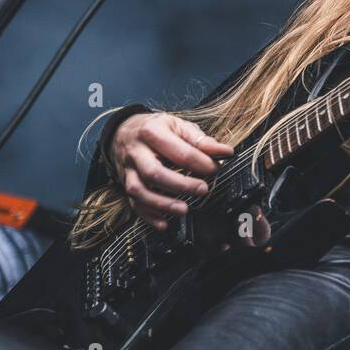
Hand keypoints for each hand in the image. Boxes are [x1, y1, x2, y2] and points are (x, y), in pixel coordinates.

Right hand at [109, 112, 232, 229]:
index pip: (179, 152)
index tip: (214, 169)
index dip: (200, 163)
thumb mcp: (178, 126)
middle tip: (202, 190)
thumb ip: (201, 140)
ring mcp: (128, 169)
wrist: (124, 131)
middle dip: (181, 185)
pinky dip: (148, 216)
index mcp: (153, 132)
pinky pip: (133, 203)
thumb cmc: (157, 128)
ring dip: (162, 204)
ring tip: (184, 210)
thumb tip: (225, 152)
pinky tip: (163, 223)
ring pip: (139, 190)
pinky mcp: (125, 183)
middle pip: (154, 173)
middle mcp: (137, 151)